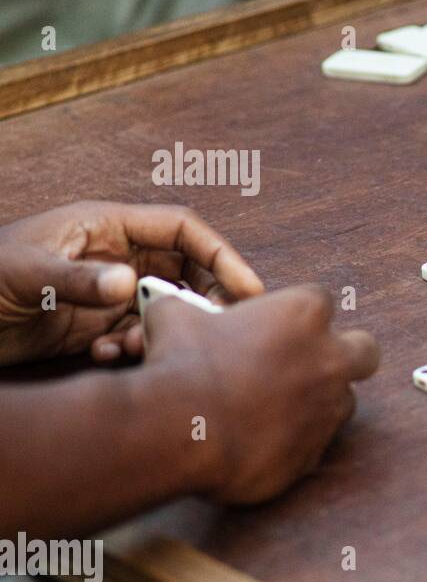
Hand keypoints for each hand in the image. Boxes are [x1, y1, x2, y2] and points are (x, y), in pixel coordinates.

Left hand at [0, 202, 262, 366]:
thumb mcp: (25, 274)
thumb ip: (79, 279)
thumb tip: (131, 285)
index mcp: (106, 226)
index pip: (182, 229)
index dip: (220, 254)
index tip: (247, 287)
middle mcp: (116, 256)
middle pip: (187, 269)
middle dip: (203, 299)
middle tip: (215, 329)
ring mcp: (108, 291)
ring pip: (165, 308)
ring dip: (162, 332)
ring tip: (136, 348)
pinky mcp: (97, 324)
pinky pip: (137, 335)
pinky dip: (132, 349)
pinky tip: (103, 355)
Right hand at [144, 285, 379, 504]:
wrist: (179, 429)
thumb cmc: (181, 364)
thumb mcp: (175, 315)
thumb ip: (192, 306)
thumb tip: (175, 303)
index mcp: (305, 314)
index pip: (321, 302)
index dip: (297, 314)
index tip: (274, 327)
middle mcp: (330, 359)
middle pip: (364, 350)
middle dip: (345, 354)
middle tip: (312, 363)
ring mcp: (328, 408)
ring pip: (344, 401)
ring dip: (320, 401)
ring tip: (277, 407)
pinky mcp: (316, 452)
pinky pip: (316, 443)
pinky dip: (297, 440)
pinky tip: (263, 440)